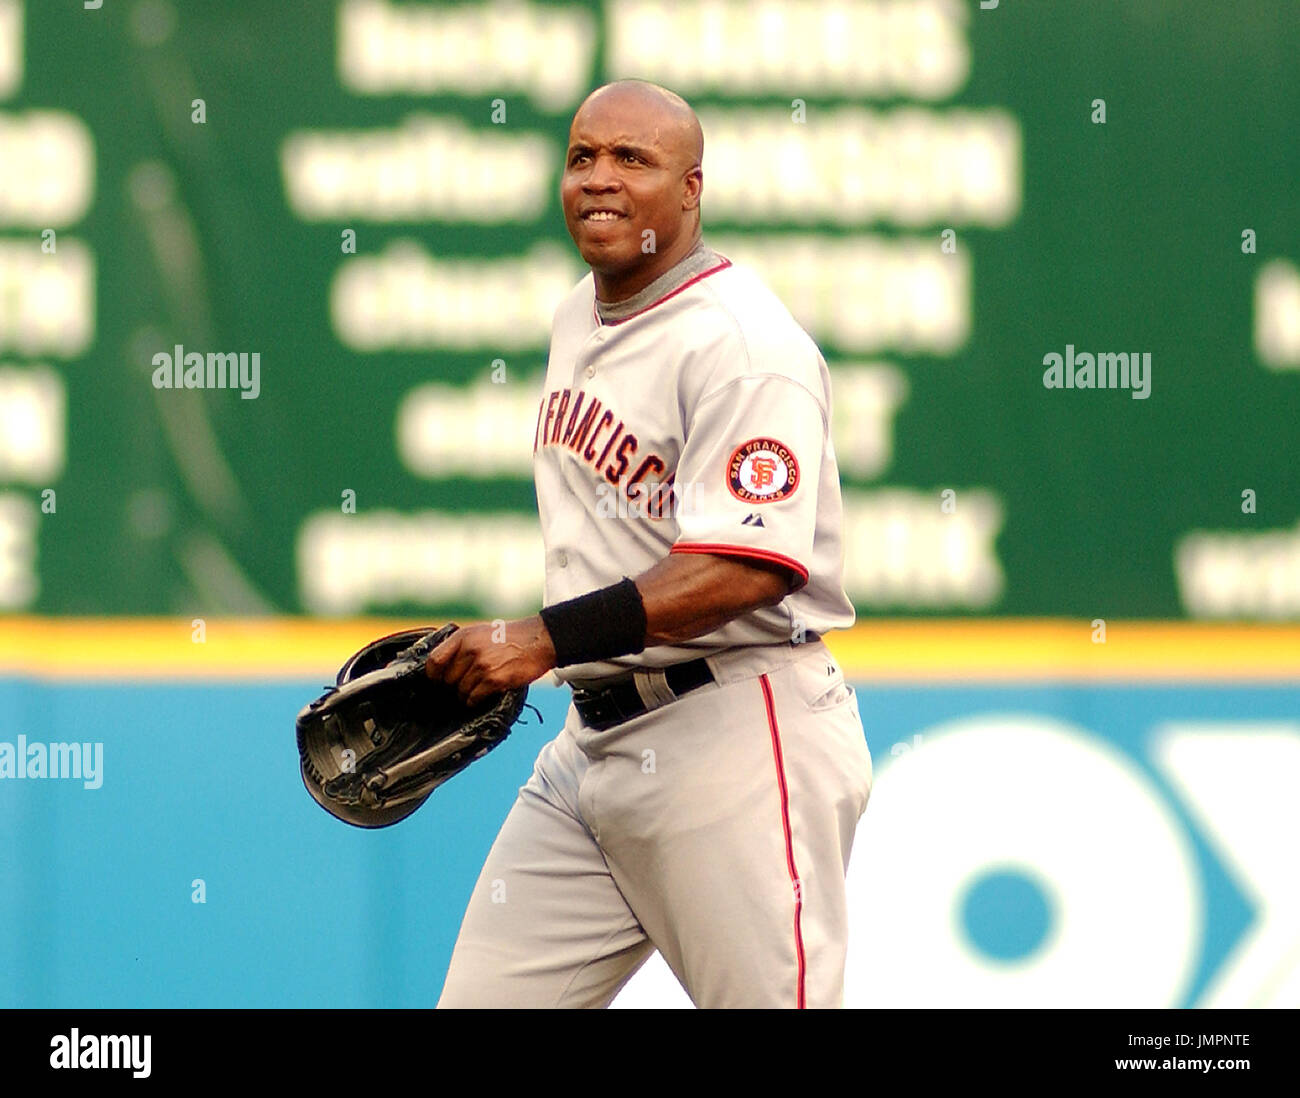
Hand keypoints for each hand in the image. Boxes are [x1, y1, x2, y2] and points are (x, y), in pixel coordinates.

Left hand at [424, 616, 556, 706]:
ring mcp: (482, 665)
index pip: (434, 660)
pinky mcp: (494, 680)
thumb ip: (460, 645)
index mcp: (464, 637)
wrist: (538, 640)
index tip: (438, 680)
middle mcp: (470, 650)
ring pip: (460, 691)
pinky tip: (482, 695)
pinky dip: (474, 701)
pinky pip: (473, 698)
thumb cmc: (509, 637)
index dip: (433, 675)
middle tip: (462, 686)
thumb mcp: (480, 632)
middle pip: (447, 679)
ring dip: (465, 695)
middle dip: (453, 686)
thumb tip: (442, 664)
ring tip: (475, 690)